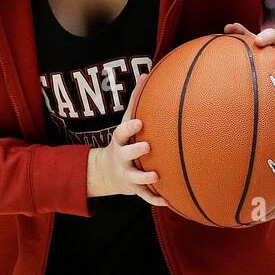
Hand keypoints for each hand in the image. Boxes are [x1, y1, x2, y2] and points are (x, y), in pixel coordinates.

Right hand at [87, 74, 166, 205]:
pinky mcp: (133, 189)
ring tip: (155, 176)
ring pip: (133, 178)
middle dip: (134, 151)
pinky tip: (168, 201)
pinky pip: (144, 196)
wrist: (107, 172)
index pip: (121, 133)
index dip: (129, 128)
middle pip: (124, 154)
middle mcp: (121, 158)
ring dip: (143, 177)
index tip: (139, 122)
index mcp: (120, 142)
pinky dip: (155, 199)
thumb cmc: (125, 141)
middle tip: (147, 146)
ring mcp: (126, 174)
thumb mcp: (125, 122)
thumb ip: (136, 101)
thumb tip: (147, 73)